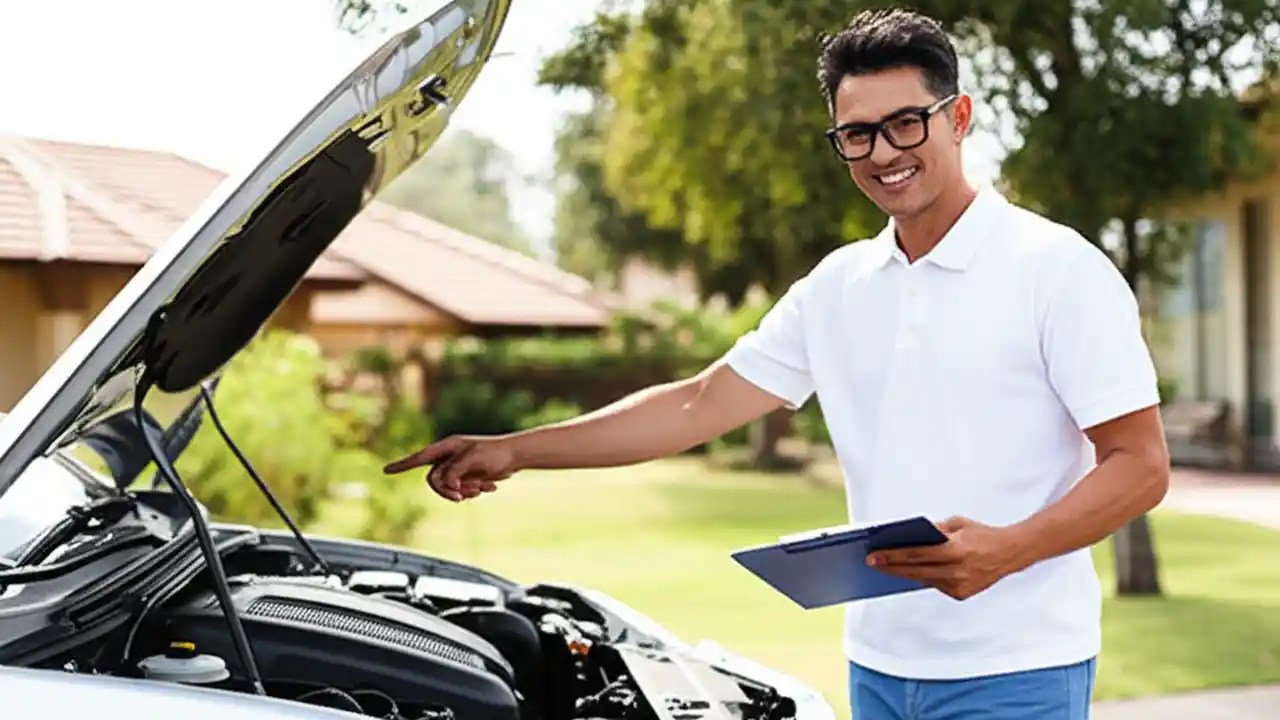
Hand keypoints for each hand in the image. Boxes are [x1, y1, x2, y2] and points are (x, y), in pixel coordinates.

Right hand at [383, 435, 518, 501]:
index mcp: (447, 447)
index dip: (402, 465)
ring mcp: (458, 469)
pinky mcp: (467, 478)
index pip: (419, 458)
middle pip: (434, 481)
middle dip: (448, 490)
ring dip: (464, 492)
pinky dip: (474, 492)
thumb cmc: (495, 452)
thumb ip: (455, 470)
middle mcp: (449, 458)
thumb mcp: (473, 459)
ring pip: (448, 489)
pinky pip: (461, 492)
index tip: (386, 470)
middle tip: (462, 495)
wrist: (515, 457)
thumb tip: (445, 483)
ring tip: (482, 488)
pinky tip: (490, 486)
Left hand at [865, 516, 1029, 600]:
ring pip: (923, 580)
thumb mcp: (957, 524)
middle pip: (914, 571)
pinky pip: (936, 585)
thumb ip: (934, 531)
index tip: (872, 556)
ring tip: (884, 568)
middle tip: (870, 563)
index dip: (892, 556)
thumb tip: (906, 539)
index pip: (915, 554)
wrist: (1010, 553)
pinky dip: (925, 577)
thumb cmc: (980, 534)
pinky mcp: (961, 595)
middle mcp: (956, 571)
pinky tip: (907, 572)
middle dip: (890, 567)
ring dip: (903, 574)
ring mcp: (959, 586)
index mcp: (955, 551)